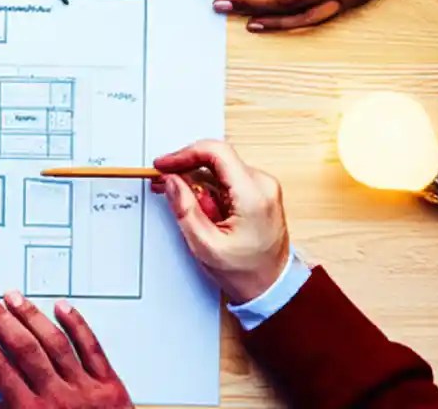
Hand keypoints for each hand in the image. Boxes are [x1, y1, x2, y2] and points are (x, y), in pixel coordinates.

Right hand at [0, 291, 131, 408]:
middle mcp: (58, 398)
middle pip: (24, 349)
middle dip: (0, 320)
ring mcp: (86, 389)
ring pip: (54, 344)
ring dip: (31, 317)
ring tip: (13, 297)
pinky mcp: (111, 386)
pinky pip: (92, 349)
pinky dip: (77, 325)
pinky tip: (61, 307)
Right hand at [152, 141, 289, 303]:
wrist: (273, 286)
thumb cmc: (247, 272)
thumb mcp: (206, 245)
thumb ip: (186, 209)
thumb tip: (171, 180)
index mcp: (253, 195)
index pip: (216, 152)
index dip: (184, 154)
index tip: (164, 165)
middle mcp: (263, 185)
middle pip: (215, 159)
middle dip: (186, 171)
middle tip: (164, 184)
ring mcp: (263, 187)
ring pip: (218, 169)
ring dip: (197, 184)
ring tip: (190, 211)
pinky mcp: (259, 191)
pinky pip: (226, 179)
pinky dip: (208, 190)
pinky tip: (203, 210)